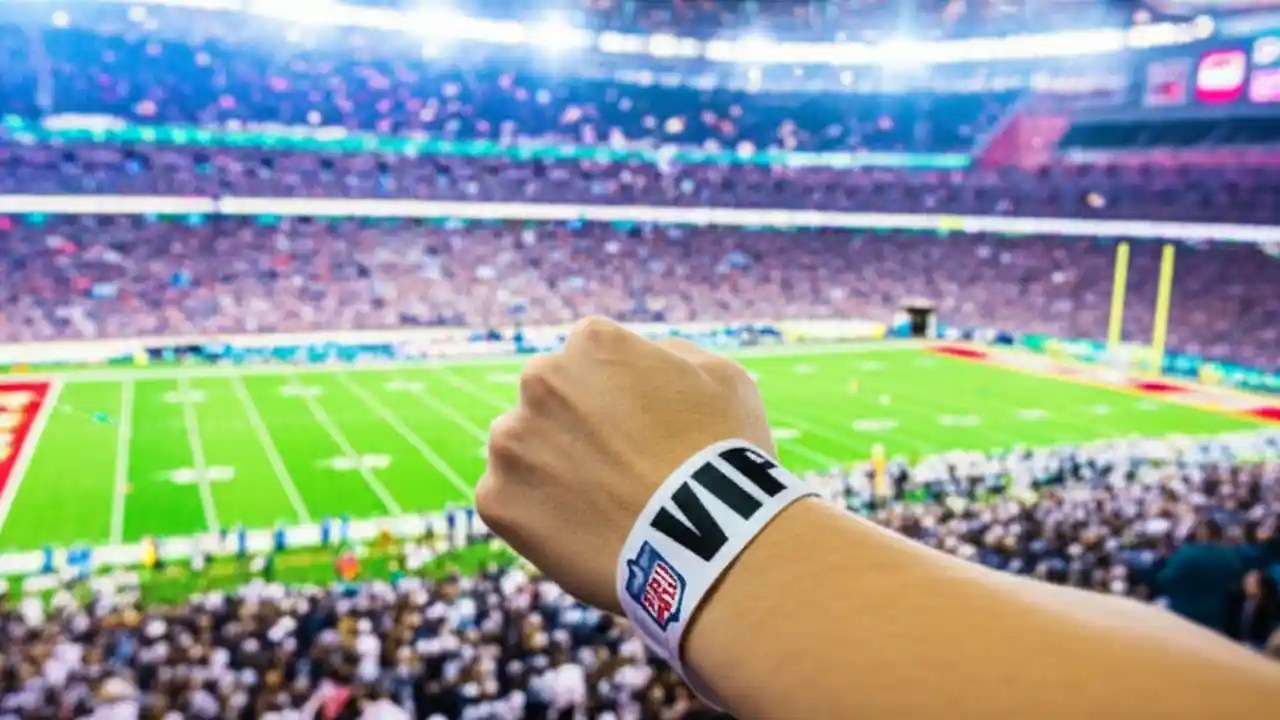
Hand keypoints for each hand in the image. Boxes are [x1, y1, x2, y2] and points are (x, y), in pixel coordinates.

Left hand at [476, 317, 774, 611]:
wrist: (707, 542)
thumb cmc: (725, 454)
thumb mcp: (721, 377)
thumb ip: (670, 355)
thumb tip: (645, 357)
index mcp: (592, 342)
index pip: (593, 362)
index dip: (621, 399)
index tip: (642, 431)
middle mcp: (540, 379)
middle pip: (551, 401)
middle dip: (577, 429)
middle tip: (620, 470)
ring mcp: (512, 441)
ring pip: (524, 451)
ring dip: (550, 470)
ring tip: (600, 507)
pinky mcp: (496, 500)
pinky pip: (510, 504)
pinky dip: (537, 518)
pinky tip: (581, 532)